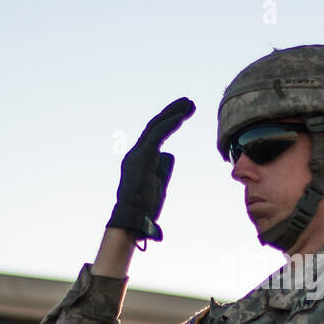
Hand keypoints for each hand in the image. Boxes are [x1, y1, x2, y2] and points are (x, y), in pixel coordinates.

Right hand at [106, 97, 195, 246]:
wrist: (133, 220)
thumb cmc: (146, 207)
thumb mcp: (158, 182)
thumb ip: (163, 167)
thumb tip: (169, 154)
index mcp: (139, 158)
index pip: (155, 134)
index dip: (170, 121)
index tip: (184, 112)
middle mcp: (135, 153)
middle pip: (155, 126)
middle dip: (173, 112)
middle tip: (190, 103)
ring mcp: (136, 155)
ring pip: (156, 128)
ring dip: (174, 114)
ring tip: (190, 104)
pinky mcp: (141, 159)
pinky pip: (156, 137)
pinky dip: (169, 125)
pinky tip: (181, 116)